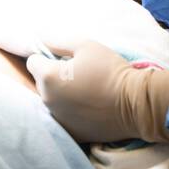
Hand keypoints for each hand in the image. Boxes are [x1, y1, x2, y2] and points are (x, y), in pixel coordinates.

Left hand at [26, 40, 168, 143]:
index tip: (64, 59)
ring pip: (51, 101)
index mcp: (48, 77)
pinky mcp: (71, 133)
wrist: (135, 103)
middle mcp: (47, 100)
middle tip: (77, 74)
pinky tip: (87, 108)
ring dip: (60, 96)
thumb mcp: (85, 45)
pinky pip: (63, 118)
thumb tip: (39, 35)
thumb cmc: (110, 70)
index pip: (33, 62)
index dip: (46, 57)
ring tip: (84, 92)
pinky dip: (70, 113)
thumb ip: (57, 41)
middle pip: (41, 83)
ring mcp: (58, 119)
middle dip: (52, 77)